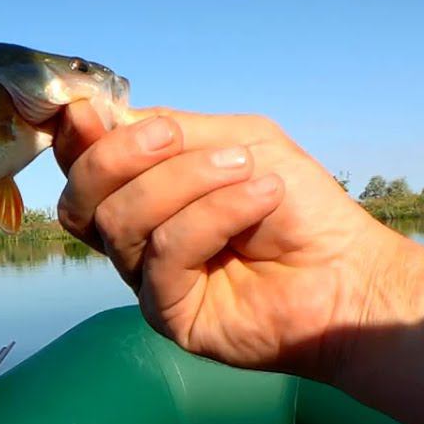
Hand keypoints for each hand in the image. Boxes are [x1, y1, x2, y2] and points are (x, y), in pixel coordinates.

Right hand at [54, 102, 403, 378]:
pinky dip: (213, 215)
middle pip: (80, 198)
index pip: (79, 165)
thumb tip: (88, 112)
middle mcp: (131, 236)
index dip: (75, 137)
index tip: (93, 110)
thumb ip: (168, 129)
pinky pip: (165, 254)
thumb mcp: (235, 141)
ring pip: (121, 220)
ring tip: (247, 170)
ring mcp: (144, 277)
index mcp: (139, 190)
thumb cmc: (297, 204)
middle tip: (173, 138)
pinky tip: (261, 199)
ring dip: (184, 182)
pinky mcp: (166, 313)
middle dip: (117, 157)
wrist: (348, 268)